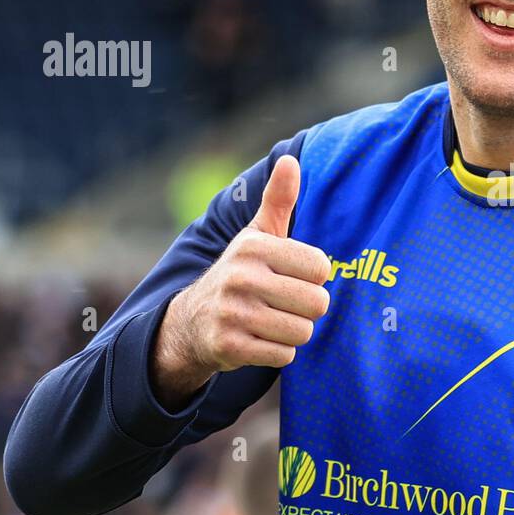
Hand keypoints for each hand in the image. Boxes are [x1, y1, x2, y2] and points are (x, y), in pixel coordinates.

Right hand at [150, 155, 331, 408]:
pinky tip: (260, 339)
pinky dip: (278, 352)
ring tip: (272, 320)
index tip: (293, 276)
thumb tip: (290, 159)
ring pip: (303, 331)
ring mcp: (233, 313)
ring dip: (294, 331)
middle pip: (316, 303)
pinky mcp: (229, 346)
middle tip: (285, 303)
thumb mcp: (257, 234)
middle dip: (307, 308)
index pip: (321, 268)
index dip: (314, 277)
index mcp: (254, 246)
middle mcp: (241, 277)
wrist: (192, 321)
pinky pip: (284, 355)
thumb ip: (279, 199)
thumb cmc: (240, 272)